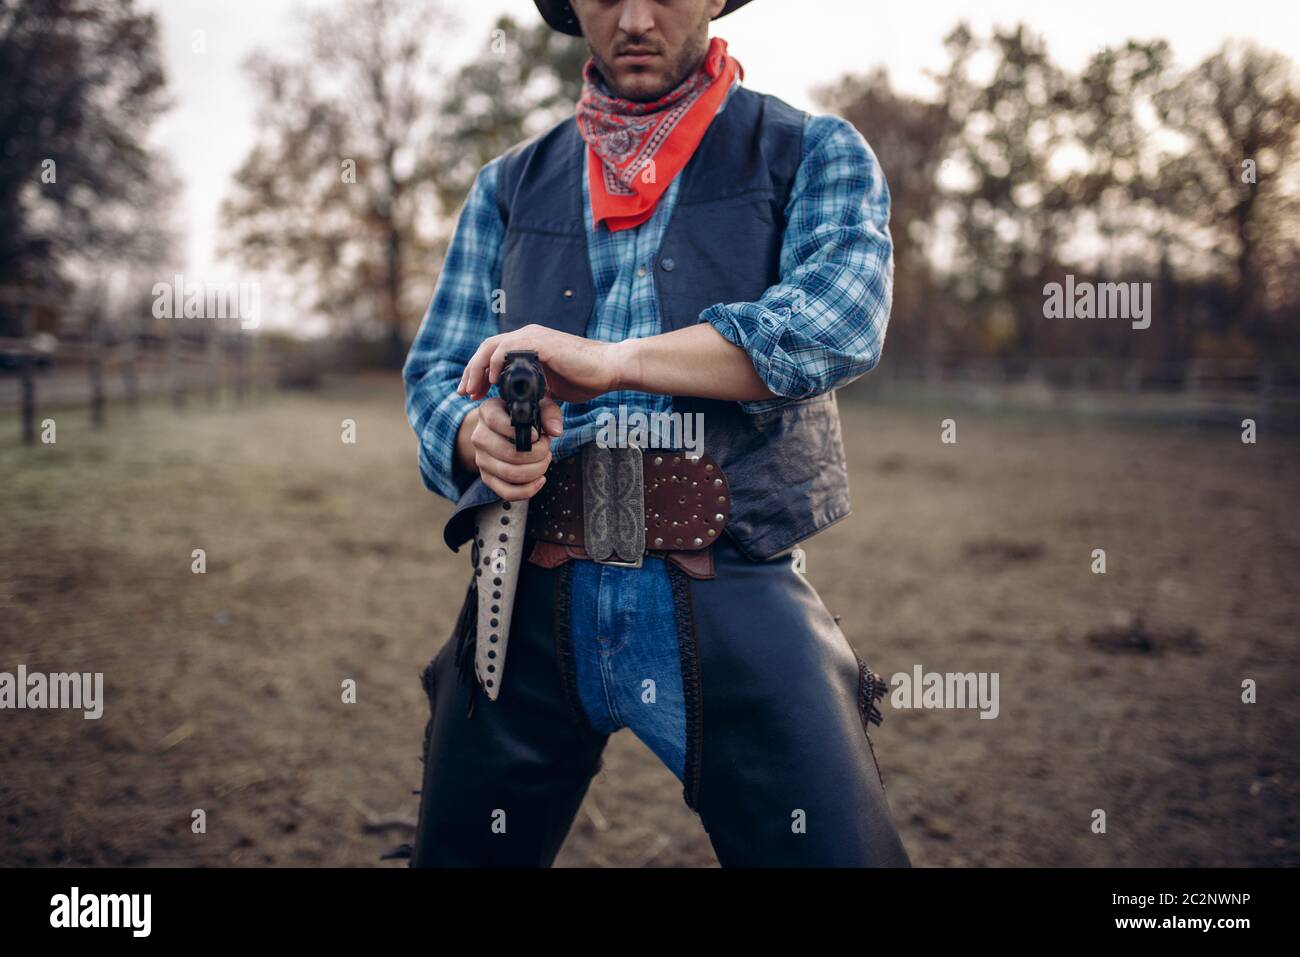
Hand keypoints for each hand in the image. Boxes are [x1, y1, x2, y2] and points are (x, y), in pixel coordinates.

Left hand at [456, 324, 629, 403]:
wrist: (609, 368)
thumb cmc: (586, 378)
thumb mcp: (552, 388)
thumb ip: (536, 393)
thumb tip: (525, 410)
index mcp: (529, 345)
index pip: (494, 354)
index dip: (478, 373)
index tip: (471, 393)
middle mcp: (528, 336)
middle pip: (487, 348)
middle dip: (471, 371)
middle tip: (464, 392)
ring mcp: (533, 337)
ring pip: (492, 347)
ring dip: (477, 368)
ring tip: (472, 389)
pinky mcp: (540, 342)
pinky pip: (508, 348)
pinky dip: (495, 364)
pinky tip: (492, 382)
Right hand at [461, 395, 564, 501]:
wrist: (501, 429)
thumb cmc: (520, 416)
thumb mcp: (536, 405)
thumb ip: (549, 413)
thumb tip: (555, 431)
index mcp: (487, 413)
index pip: (495, 421)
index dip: (520, 431)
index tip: (536, 435)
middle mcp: (480, 436)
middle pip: (509, 454)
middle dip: (538, 454)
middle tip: (546, 448)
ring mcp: (481, 459)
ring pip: (511, 474)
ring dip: (536, 470)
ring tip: (544, 460)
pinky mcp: (487, 477)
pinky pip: (507, 492)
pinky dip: (528, 490)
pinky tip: (539, 479)